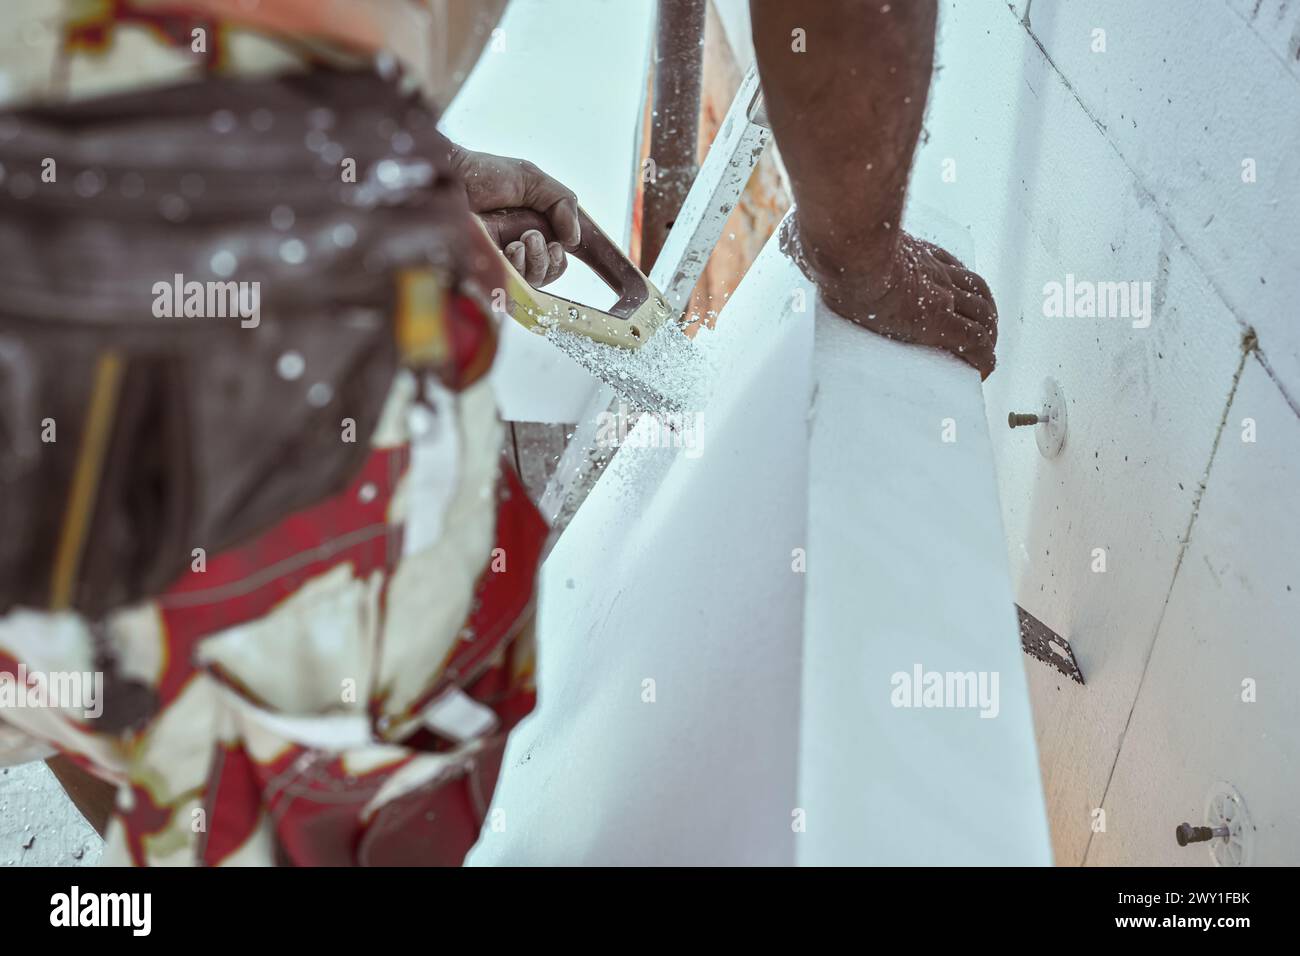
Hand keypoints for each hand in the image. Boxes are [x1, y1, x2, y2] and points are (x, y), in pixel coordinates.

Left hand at [450, 146, 580, 287]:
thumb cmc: (484, 174)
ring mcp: (499, 261)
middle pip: (548, 273)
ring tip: (522, 240)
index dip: (560, 257)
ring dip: (536, 261)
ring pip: (534, 281)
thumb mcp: (533, 180)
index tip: (561, 244)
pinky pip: (514, 287)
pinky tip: (510, 249)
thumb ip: (563, 202)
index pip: (555, 258)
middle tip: (534, 237)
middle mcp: (516, 248)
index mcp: (530, 229)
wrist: (451, 176)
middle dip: (549, 259)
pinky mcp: (485, 270)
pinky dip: (520, 268)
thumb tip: (574, 240)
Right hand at [820, 231, 997, 379]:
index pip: (949, 266)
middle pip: (974, 288)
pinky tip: (983, 370)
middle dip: (983, 308)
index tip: (959, 294)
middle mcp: (933, 272)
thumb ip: (817, 240)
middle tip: (983, 326)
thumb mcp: (833, 239)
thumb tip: (786, 240)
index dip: (960, 283)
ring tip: (984, 351)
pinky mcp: (937, 321)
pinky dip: (982, 356)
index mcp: (913, 253)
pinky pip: (972, 342)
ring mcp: (938, 296)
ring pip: (981, 314)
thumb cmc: (836, 242)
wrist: (849, 253)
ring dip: (987, 332)